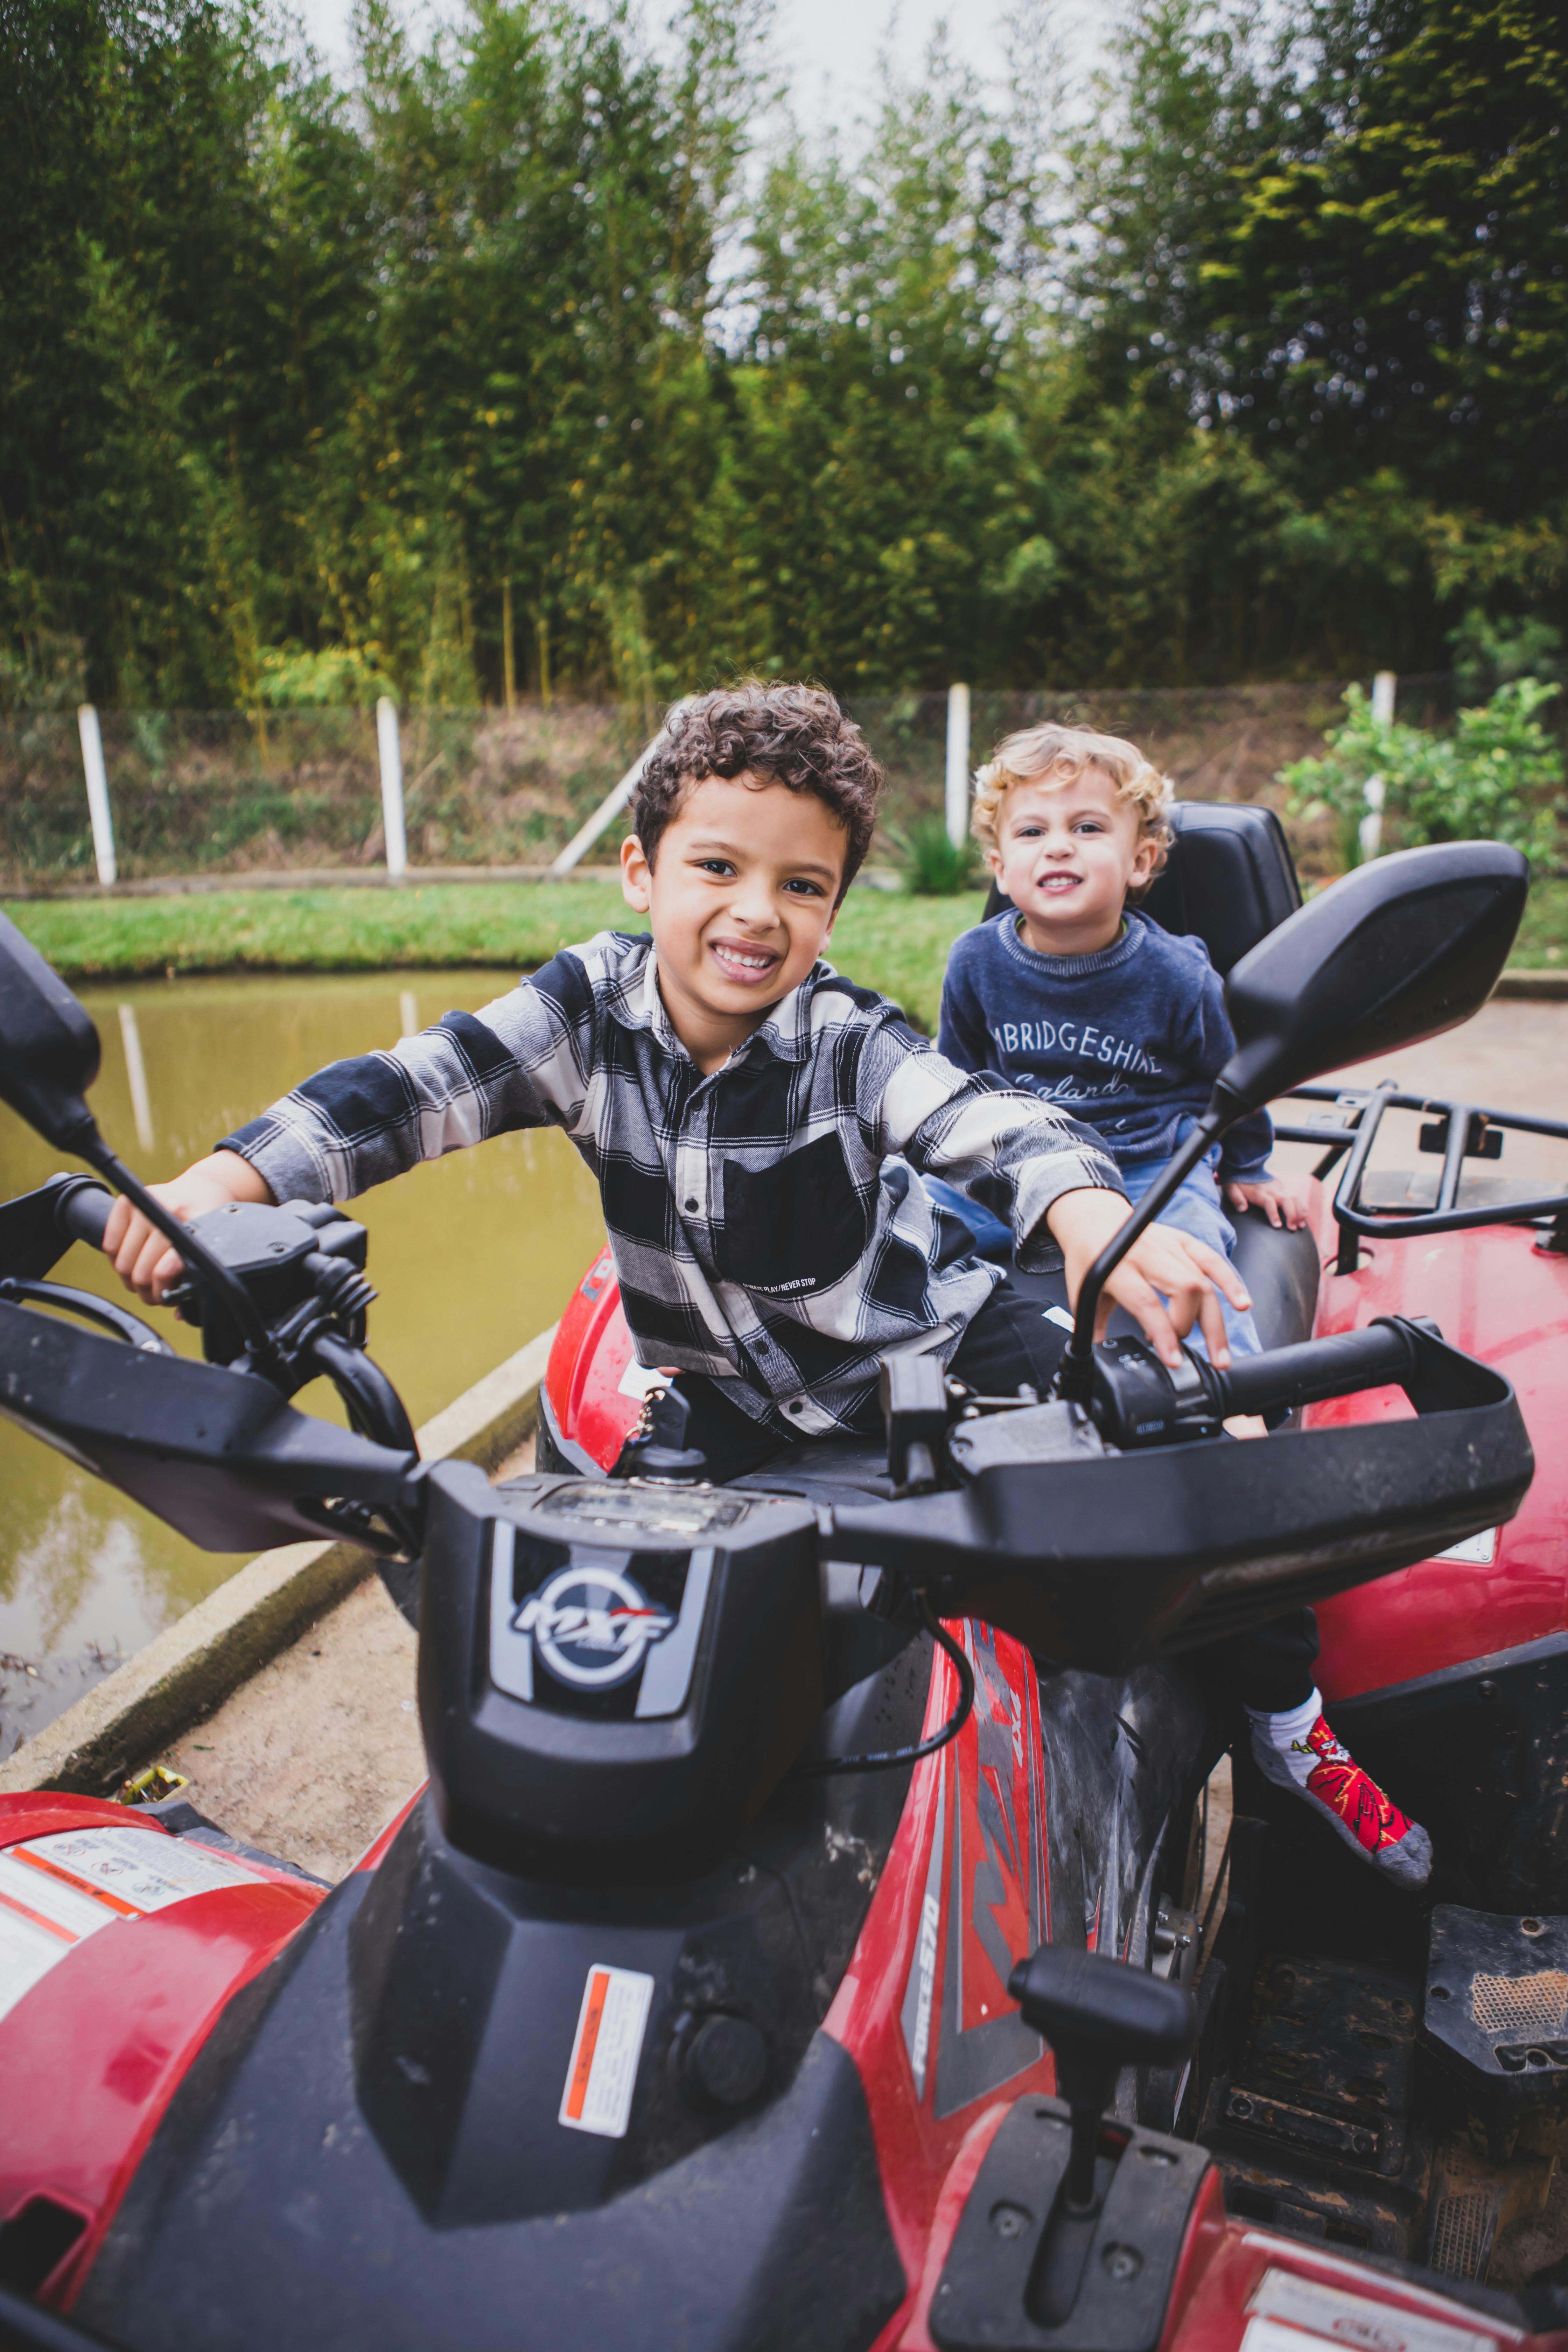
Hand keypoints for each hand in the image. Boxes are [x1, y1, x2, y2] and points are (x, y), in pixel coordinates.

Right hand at [103, 1151, 273, 1303]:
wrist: (202, 1188)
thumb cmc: (208, 1224)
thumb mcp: (213, 1249)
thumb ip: (199, 1280)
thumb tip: (179, 1313)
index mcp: (192, 1225)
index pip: (164, 1272)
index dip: (164, 1294)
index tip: (170, 1298)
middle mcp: (165, 1212)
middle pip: (140, 1274)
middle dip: (148, 1293)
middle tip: (158, 1294)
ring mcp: (142, 1205)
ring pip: (121, 1264)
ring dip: (132, 1281)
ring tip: (148, 1280)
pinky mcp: (125, 1202)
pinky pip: (109, 1246)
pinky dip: (118, 1261)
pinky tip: (134, 1261)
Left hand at [1048, 1186, 1251, 1368]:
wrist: (1094, 1216)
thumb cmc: (1089, 1256)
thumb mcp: (1082, 1292)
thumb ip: (1091, 1326)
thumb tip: (1098, 1358)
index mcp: (1118, 1267)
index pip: (1148, 1302)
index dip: (1165, 1333)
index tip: (1174, 1360)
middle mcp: (1147, 1254)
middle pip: (1185, 1289)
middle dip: (1191, 1327)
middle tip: (1187, 1355)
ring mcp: (1169, 1245)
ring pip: (1202, 1281)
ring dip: (1215, 1322)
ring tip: (1220, 1356)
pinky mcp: (1184, 1240)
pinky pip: (1213, 1260)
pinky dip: (1230, 1283)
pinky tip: (1242, 1305)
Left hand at [1223, 1174, 1310, 1230]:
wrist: (1246, 1167)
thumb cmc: (1237, 1182)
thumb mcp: (1231, 1188)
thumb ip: (1236, 1198)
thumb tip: (1242, 1209)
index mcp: (1259, 1191)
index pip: (1269, 1202)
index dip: (1274, 1214)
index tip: (1278, 1226)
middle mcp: (1273, 1189)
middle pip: (1287, 1200)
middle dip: (1292, 1214)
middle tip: (1292, 1228)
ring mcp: (1280, 1187)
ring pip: (1295, 1198)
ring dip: (1299, 1212)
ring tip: (1300, 1226)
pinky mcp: (1285, 1187)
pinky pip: (1297, 1198)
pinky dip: (1302, 1208)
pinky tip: (1303, 1220)